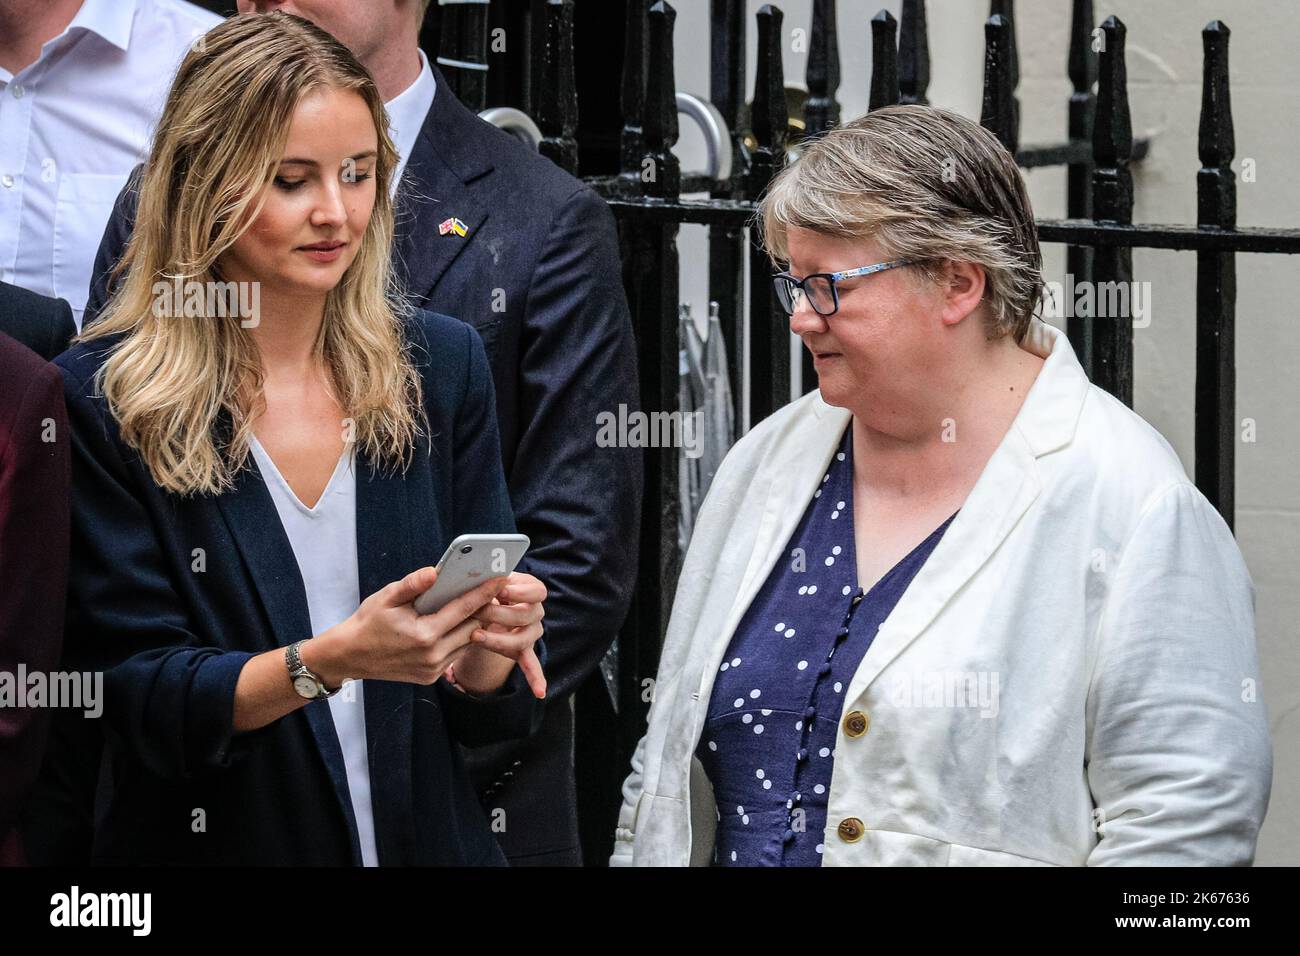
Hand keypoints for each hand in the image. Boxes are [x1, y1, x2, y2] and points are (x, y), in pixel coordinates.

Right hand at [306, 566, 508, 686]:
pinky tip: (460, 623)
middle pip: (472, 628)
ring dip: (474, 624)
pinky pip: (456, 654)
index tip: (500, 579)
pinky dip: (461, 638)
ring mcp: (433, 669)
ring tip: (479, 604)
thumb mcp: (387, 598)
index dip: (484, 593)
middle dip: (484, 608)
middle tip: (494, 589)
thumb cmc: (368, 623)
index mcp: (424, 635)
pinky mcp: (431, 677)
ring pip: (467, 642)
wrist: (350, 656)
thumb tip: (435, 571)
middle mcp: (433, 656)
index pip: (463, 610)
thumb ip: (412, 584)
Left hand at [456, 571, 546, 698]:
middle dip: (500, 613)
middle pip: (527, 615)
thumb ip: (481, 576)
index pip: (538, 591)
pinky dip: (536, 677)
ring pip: (523, 639)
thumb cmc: (480, 588)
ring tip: (476, 637)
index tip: (501, 589)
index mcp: (530, 589)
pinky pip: (531, 664)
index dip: (520, 591)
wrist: (480, 606)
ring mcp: (531, 632)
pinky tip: (539, 691)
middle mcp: (535, 611)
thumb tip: (470, 571)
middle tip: (477, 611)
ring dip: (500, 639)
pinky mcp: (522, 650)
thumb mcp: (483, 578)